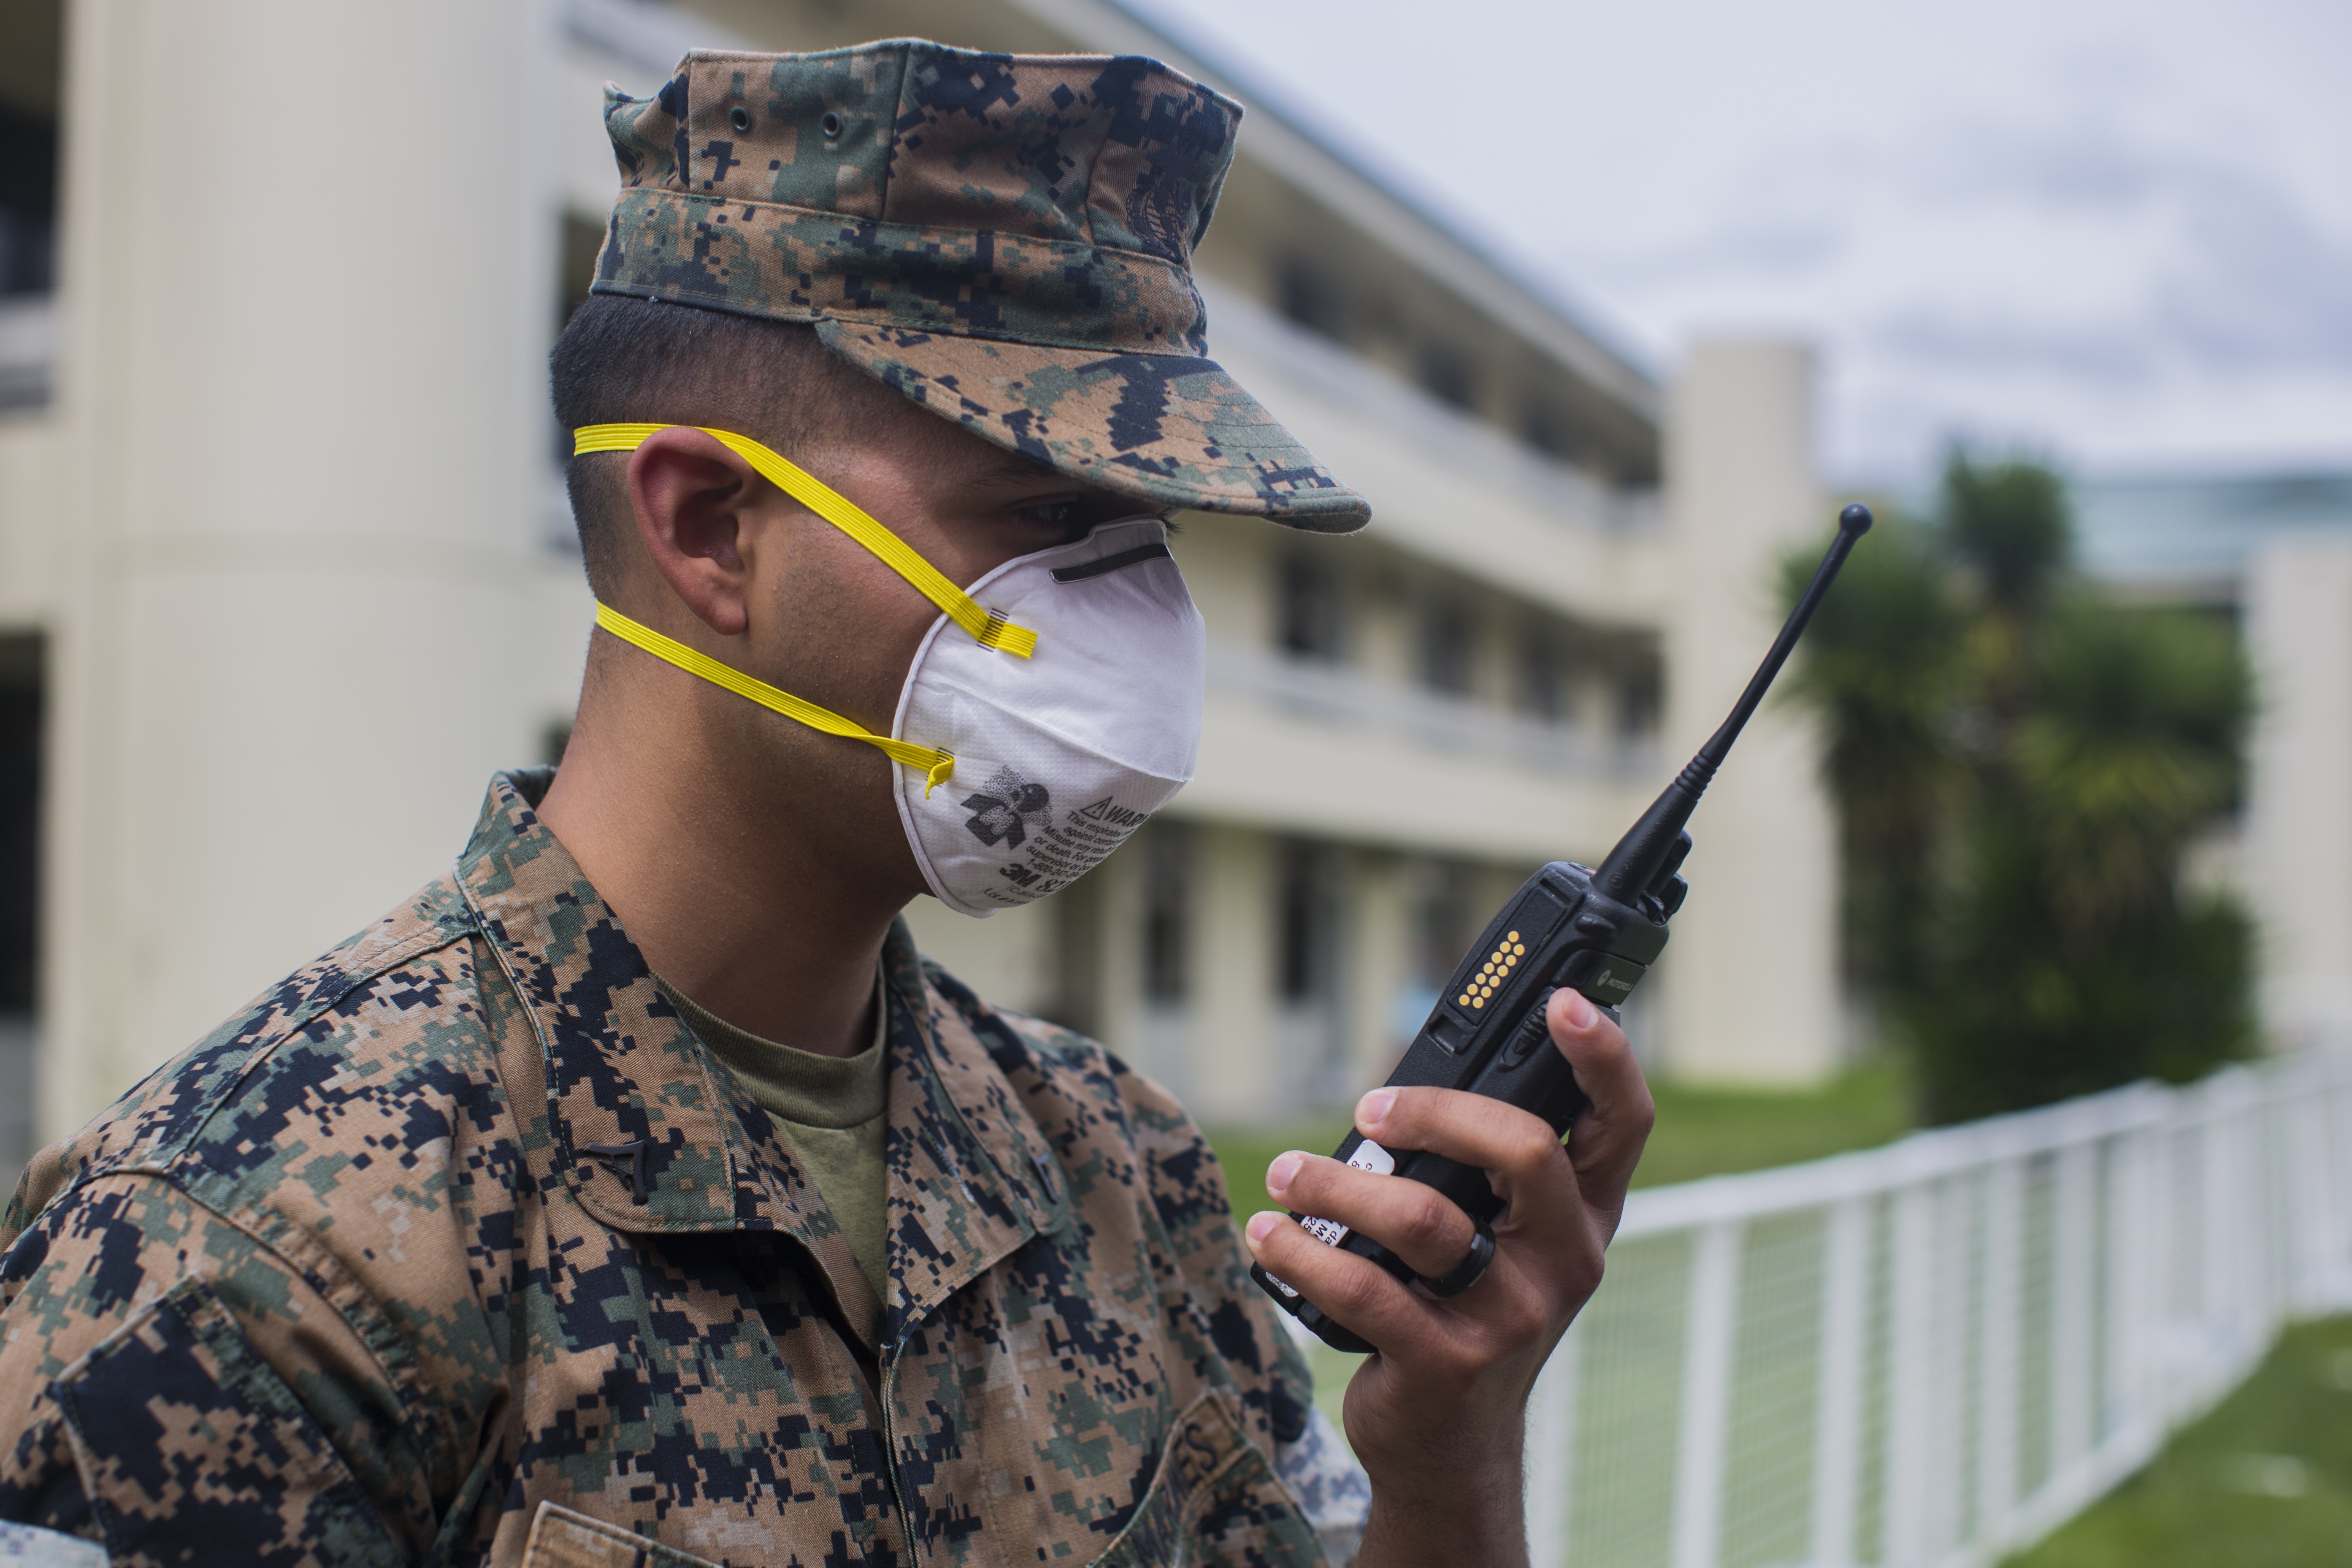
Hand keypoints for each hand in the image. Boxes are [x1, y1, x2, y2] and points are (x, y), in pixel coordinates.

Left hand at [1243, 988, 1652, 1567]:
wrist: (1451, 1448)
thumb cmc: (1461, 1311)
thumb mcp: (1495, 1240)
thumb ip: (1474, 1169)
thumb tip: (1398, 1091)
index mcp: (1585, 1216)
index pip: (1624, 1122)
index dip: (1605, 1056)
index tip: (1564, 1001)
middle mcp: (1566, 1261)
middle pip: (1525, 1149)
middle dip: (1434, 1111)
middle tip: (1367, 1109)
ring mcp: (1513, 1317)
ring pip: (1422, 1216)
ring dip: (1334, 1185)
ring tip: (1284, 1176)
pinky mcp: (1449, 1363)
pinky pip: (1364, 1287)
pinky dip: (1300, 1251)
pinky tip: (1268, 1236)